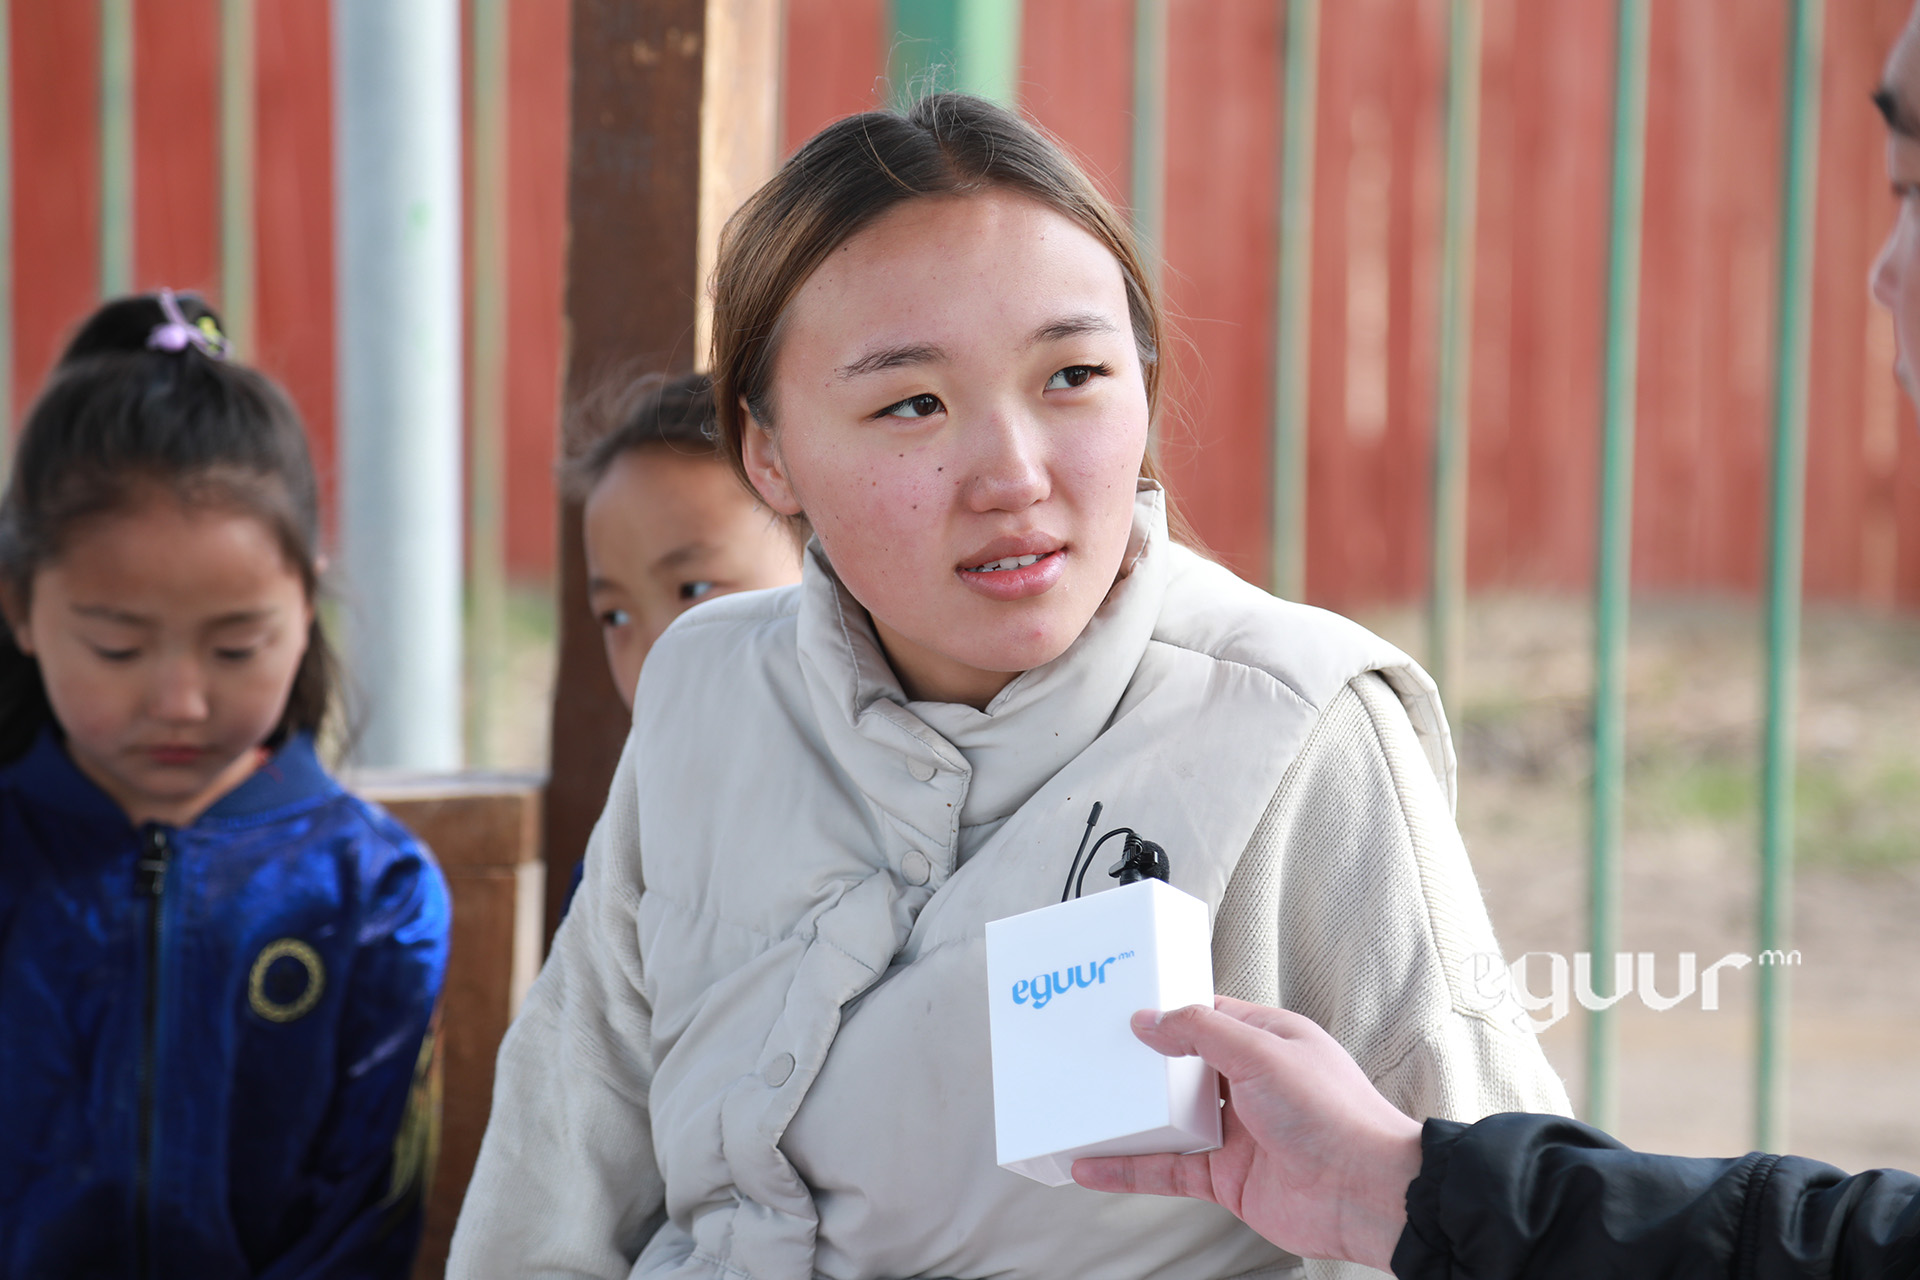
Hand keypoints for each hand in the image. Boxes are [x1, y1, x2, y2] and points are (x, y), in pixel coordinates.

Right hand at [1070, 997, 1422, 1271]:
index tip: (1124, 1011)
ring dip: (1129, 1119)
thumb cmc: (1337, 1115)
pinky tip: (1097, 1165)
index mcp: (1267, 1042)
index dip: (1167, 1014)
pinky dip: (1130, 1169)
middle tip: (1093, 1056)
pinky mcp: (1227, 1179)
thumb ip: (1201, 1032)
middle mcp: (1250, 1086)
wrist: (1366, 1193)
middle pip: (1181, 1071)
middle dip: (1140, 1067)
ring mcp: (1237, 1134)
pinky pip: (1167, 1169)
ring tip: (1083, 1109)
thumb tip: (1151, 1021)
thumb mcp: (1263, 1051)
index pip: (1207, 1017)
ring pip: (1169, 1122)